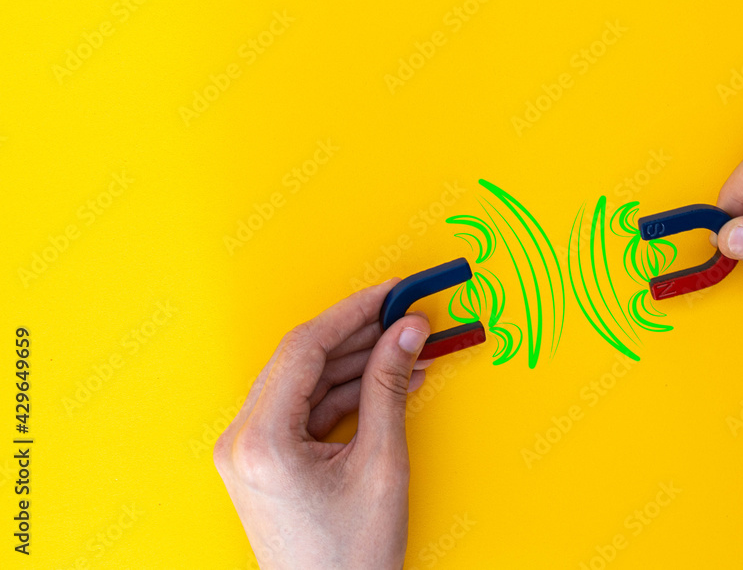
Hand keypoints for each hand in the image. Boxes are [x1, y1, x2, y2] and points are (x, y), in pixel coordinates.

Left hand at [213, 279, 432, 568]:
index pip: (305, 348)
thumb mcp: (380, 464)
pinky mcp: (263, 458)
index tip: (391, 293)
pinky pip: (304, 406)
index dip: (354, 311)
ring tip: (406, 350)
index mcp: (262, 441)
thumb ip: (389, 387)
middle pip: (302, 359)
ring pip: (305, 380)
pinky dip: (344, 393)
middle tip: (404, 317)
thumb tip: (405, 332)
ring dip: (355, 363)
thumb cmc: (349, 558)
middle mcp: (243, 440)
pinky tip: (385, 382)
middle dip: (359, 335)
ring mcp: (248, 449)